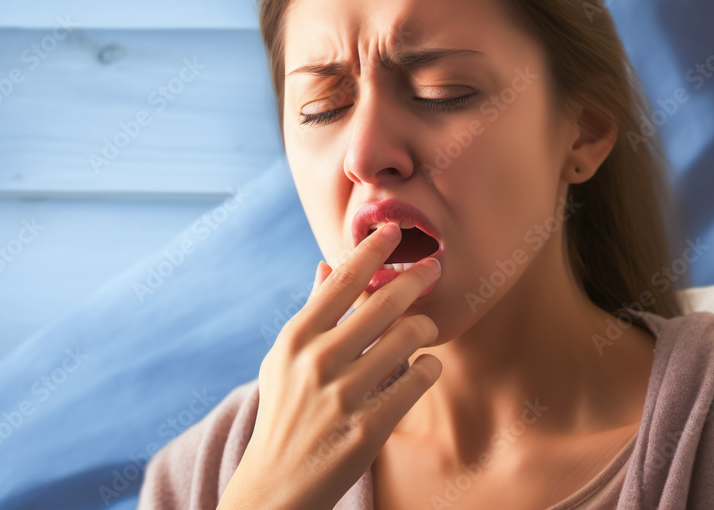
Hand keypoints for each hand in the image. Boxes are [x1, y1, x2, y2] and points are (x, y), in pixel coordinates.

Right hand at [216, 222, 442, 509]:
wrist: (278, 485)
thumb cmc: (285, 412)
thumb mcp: (285, 359)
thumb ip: (312, 312)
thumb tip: (326, 265)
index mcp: (295, 339)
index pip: (340, 281)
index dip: (371, 250)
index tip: (394, 229)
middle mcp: (317, 361)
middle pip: (382, 303)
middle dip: (415, 279)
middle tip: (435, 268)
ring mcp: (343, 395)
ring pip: (407, 339)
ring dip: (423, 327)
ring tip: (423, 328)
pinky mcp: (369, 427)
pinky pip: (416, 381)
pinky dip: (427, 369)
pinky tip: (425, 367)